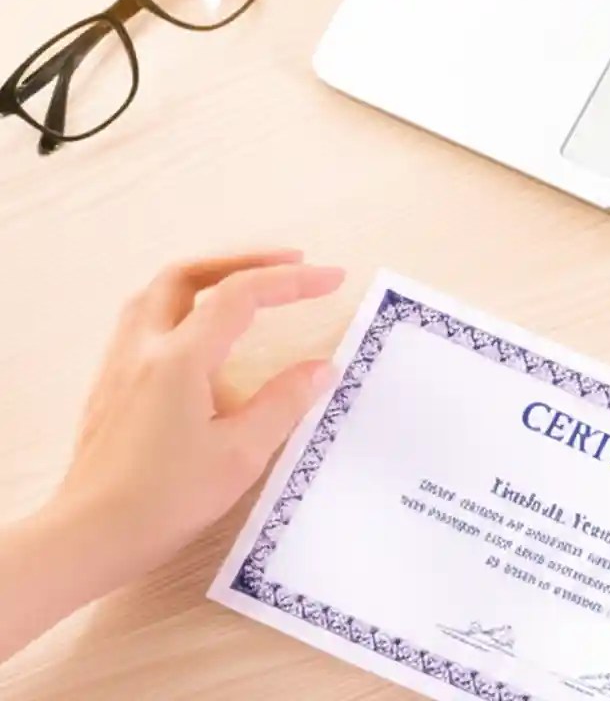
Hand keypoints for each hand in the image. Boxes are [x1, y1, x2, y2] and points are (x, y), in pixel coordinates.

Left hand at [0, 251, 344, 660]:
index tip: (333, 279)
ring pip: (159, 293)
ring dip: (207, 278)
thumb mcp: (240, 454)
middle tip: (289, 265)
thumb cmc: (166, 500)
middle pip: (188, 274)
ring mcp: (120, 364)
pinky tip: (204, 335)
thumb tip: (321, 368)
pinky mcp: (111, 385)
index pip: (240, 296)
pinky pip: (146, 321)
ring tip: (247, 287)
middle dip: (243, 260)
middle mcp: (144, 347)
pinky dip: (184, 306)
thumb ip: (284, 403)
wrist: (90, 535)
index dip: (291, 281)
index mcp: (180, 358)